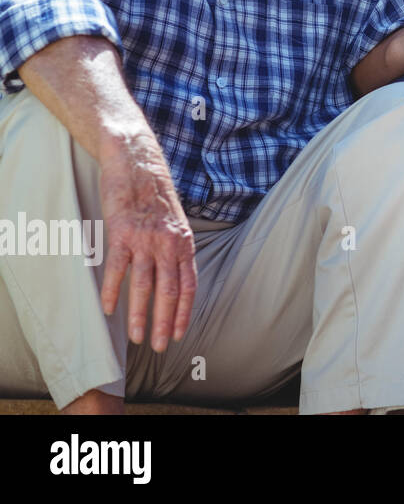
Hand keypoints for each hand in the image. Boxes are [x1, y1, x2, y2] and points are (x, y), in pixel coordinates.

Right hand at [98, 132, 196, 351]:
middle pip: (169, 291)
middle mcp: (168, 244)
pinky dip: (112, 291)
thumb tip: (177, 275)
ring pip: (144, 285)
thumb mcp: (176, 221)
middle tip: (159, 346)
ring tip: (136, 337)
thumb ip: (176, 248)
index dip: (183, 312)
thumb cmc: (155, 195)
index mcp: (184, 243)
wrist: (137, 163)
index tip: (178, 334)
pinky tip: (108, 310)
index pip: (188, 285)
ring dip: (140, 315)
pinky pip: (117, 269)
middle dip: (164, 322)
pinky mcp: (121, 233)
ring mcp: (145, 239)